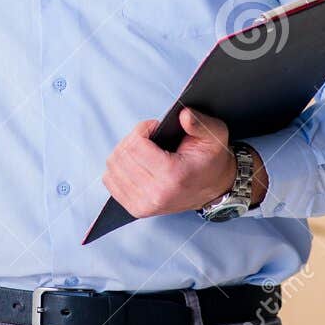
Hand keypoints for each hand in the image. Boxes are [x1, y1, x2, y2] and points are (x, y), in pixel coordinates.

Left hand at [100, 108, 238, 217]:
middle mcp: (156, 194)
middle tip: (149, 138)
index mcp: (173, 176)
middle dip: (133, 139)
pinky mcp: (136, 209)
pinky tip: (135, 163)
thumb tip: (182, 115)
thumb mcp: (214, 134)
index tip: (155, 128)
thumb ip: (199, 122)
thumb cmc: (211, 159)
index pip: (136, 145)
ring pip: (113, 166)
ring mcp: (144, 205)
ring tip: (143, 150)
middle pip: (122, 155)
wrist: (214, 187)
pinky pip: (110, 181)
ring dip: (124, 152)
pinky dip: (118, 168)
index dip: (143, 129)